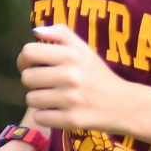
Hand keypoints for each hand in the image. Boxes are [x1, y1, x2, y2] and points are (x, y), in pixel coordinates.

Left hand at [18, 23, 134, 133]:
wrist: (125, 104)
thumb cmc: (99, 75)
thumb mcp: (84, 49)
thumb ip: (61, 34)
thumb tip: (36, 31)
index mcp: (72, 55)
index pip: (29, 52)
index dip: (25, 60)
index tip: (32, 65)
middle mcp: (70, 75)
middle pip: (27, 78)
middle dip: (33, 82)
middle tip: (47, 84)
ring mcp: (70, 99)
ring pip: (31, 99)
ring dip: (39, 100)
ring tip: (54, 99)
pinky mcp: (71, 120)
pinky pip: (40, 117)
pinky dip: (46, 116)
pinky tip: (58, 112)